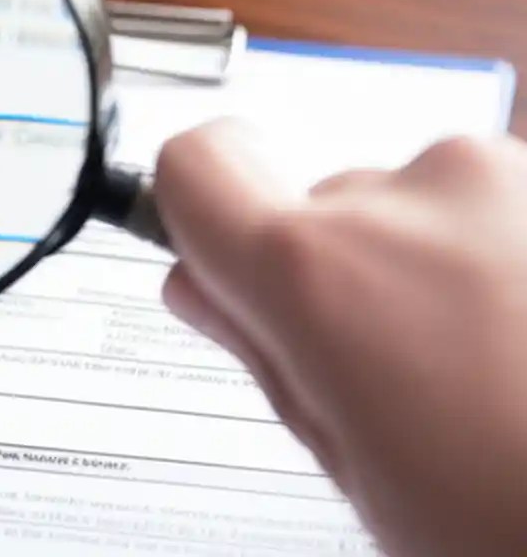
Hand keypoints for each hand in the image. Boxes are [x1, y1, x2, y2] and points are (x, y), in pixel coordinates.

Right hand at [156, 120, 526, 556]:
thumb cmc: (521, 526)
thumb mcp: (359, 468)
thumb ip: (264, 353)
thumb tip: (206, 286)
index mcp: (323, 271)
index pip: (195, 167)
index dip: (193, 213)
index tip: (217, 259)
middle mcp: (416, 191)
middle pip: (318, 199)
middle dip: (338, 273)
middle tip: (395, 378)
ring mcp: (516, 181)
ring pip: (418, 204)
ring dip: (433, 271)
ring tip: (496, 379)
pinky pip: (503, 209)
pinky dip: (507, 265)